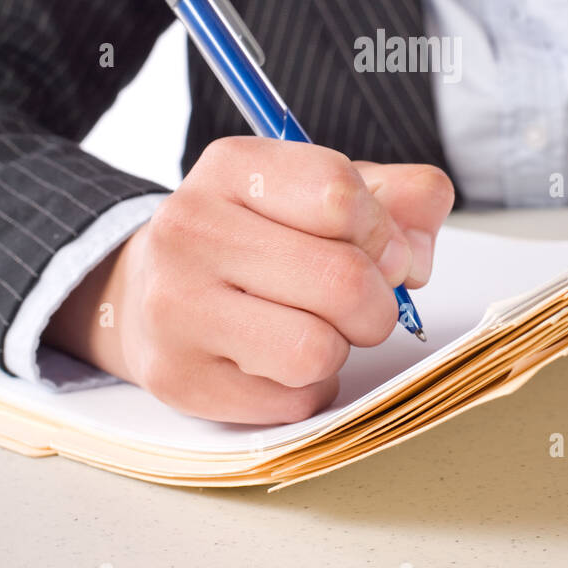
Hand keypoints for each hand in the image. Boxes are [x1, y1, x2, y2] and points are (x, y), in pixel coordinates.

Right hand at [44, 140, 454, 422]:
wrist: (150, 292)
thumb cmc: (257, 238)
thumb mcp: (319, 193)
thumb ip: (396, 199)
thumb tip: (416, 253)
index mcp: (233, 167)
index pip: (340, 196)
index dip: (384, 232)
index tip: (379, 248)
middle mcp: (190, 229)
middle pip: (341, 280)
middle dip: (375, 303)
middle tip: (359, 303)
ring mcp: (175, 307)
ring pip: (315, 350)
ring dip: (337, 348)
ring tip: (312, 328)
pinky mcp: (178, 379)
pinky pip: (292, 400)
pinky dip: (307, 387)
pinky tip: (276, 360)